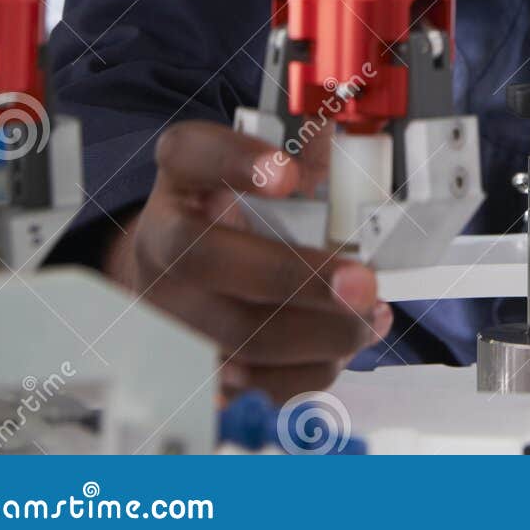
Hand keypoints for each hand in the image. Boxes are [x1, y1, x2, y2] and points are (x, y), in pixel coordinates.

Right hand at [103, 121, 391, 402]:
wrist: (173, 268)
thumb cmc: (225, 207)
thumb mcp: (251, 161)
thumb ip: (296, 145)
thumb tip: (347, 149)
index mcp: (179, 176)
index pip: (191, 153)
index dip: (236, 161)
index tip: (289, 173)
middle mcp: (159, 242)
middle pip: (208, 261)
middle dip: (296, 278)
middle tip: (363, 282)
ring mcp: (167, 312)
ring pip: (236, 337)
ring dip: (317, 335)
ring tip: (369, 316)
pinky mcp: (192, 368)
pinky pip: (251, 385)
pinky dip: (309, 371)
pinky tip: (348, 345)